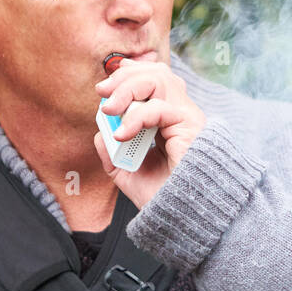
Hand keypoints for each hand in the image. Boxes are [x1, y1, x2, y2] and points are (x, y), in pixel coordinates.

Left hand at [93, 58, 205, 210]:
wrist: (181, 218)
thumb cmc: (161, 198)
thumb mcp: (126, 173)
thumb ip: (112, 152)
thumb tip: (101, 130)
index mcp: (169, 121)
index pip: (154, 78)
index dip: (130, 73)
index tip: (105, 85)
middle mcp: (181, 114)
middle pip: (157, 72)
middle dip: (125, 76)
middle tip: (101, 92)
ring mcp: (188, 118)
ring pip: (160, 79)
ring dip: (128, 88)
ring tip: (109, 108)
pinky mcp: (190, 127)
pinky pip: (159, 108)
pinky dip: (135, 117)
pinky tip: (123, 134)